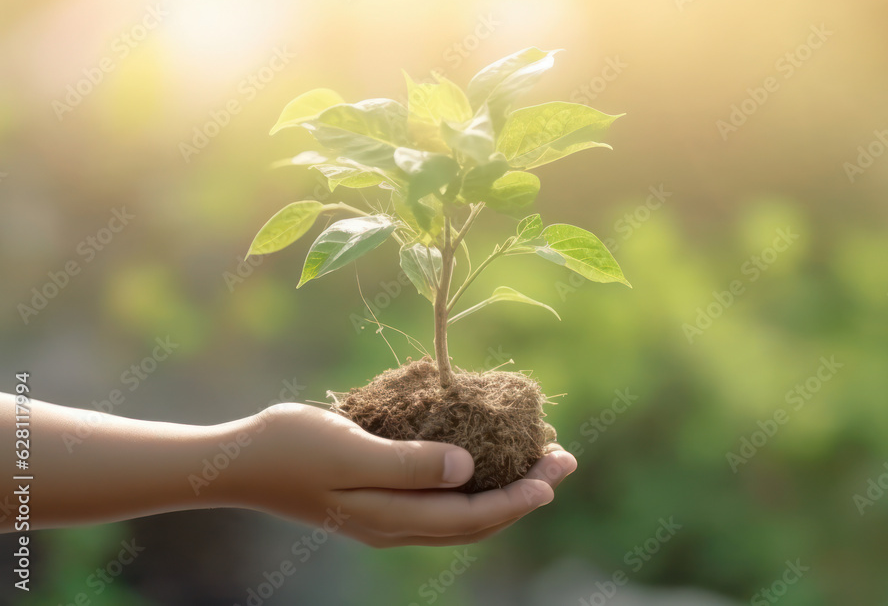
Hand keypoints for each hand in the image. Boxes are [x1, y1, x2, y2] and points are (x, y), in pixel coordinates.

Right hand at [227, 403, 576, 546]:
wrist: (238, 461)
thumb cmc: (290, 447)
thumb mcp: (350, 450)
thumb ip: (408, 463)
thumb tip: (467, 469)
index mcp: (392, 516)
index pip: (472, 514)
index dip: (519, 496)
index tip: (556, 471)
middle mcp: (395, 525)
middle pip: (476, 518)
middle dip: (525, 493)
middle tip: (564, 459)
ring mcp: (386, 516)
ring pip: (460, 512)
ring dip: (504, 488)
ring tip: (536, 459)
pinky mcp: (377, 500)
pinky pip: (439, 501)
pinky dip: (472, 483)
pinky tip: (480, 458)